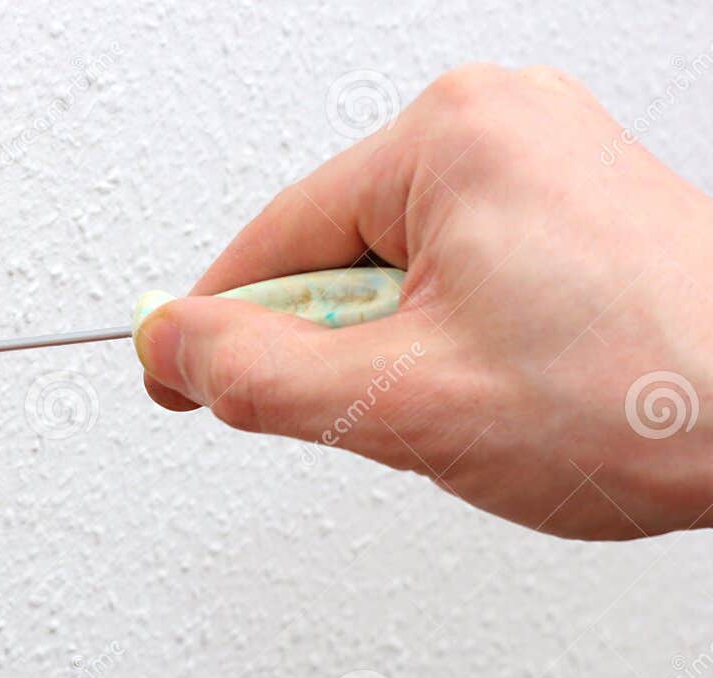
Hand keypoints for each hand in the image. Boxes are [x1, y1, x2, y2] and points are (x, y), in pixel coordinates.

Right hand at [136, 64, 712, 539]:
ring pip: (394, 274)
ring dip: (399, 351)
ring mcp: (545, 159)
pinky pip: (455, 272)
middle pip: (334, 254)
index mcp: (452, 137)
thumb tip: (172, 345)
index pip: (273, 239)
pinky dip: (451, 337)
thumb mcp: (403, 403)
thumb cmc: (649, 396)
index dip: (216, 327)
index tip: (177, 381)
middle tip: (398, 408)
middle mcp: (502, 123)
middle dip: (341, 348)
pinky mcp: (573, 204)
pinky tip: (507, 379)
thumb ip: (256, 377)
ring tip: (478, 395)